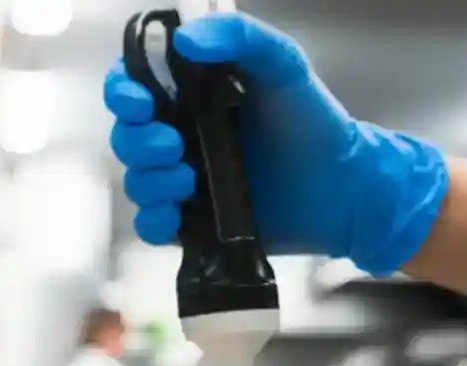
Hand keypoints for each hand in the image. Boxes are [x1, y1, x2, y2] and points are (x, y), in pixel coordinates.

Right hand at [104, 12, 448, 275]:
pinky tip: (177, 214)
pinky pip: (151, 227)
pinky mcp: (195, 224)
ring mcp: (187, 182)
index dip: (123, 91)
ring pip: (136, 182)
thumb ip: (239, 37)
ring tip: (189, 181)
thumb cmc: (315, 123)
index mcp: (193, 96)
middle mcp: (183, 137)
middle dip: (138, 142)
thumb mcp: (283, 63)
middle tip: (176, 145)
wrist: (344, 188)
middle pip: (126, 137)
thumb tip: (185, 39)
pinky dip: (154, 221)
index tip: (139, 101)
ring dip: (150, 181)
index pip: (134, 85)